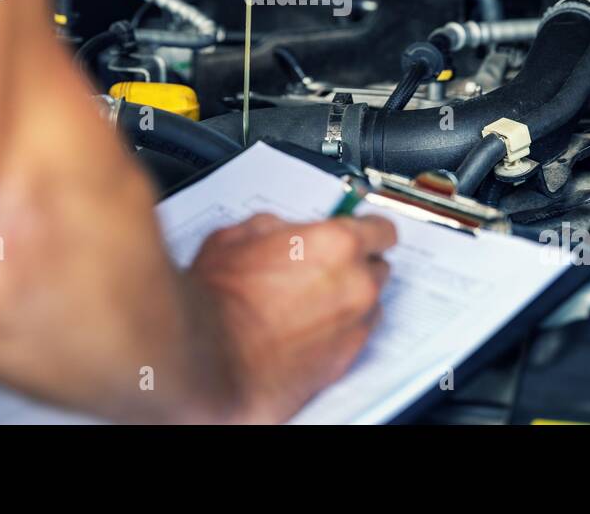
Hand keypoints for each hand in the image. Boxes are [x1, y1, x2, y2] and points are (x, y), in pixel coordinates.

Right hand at [189, 212, 395, 422]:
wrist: (207, 355)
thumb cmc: (218, 298)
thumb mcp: (240, 235)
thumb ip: (278, 227)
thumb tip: (284, 230)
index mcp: (337, 244)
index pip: (382, 229)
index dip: (368, 229)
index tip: (361, 233)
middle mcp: (355, 285)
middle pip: (379, 267)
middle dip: (356, 265)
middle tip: (323, 269)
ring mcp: (353, 326)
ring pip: (369, 305)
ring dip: (350, 301)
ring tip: (310, 304)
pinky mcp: (343, 362)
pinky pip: (355, 338)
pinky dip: (339, 332)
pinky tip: (307, 330)